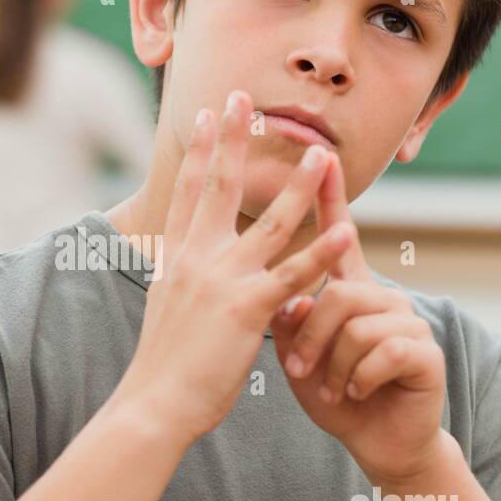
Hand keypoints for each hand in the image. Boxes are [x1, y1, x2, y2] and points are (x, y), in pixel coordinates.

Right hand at [114, 90, 354, 447]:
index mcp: (177, 259)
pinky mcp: (247, 310)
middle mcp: (197, 260)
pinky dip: (323, 251)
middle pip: (221, 187)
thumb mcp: (164, 309)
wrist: (154, 403)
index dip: (202, 150)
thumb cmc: (162, 368)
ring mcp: (223, 281)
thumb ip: (179, 281)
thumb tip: (179, 267)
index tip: (210, 114)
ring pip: (269, 224)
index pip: (190, 192)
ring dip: (299, 186)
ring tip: (322, 154)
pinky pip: (294, 275)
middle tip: (247, 97)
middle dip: (236, 138)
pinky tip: (346, 230)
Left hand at [270, 152, 446, 484]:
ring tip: (331, 389)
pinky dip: (358, 379)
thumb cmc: (334, 394)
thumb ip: (287, 320)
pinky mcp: (425, 351)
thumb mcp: (298, 355)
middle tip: (297, 369)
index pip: (338, 236)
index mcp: (349, 290)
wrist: (377, 442)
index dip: (330, 198)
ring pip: (355, 325)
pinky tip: (357, 393)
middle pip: (336, 290)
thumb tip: (288, 298)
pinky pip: (381, 352)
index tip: (322, 157)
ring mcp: (408, 321)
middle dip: (311, 336)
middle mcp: (383, 297)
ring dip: (333, 365)